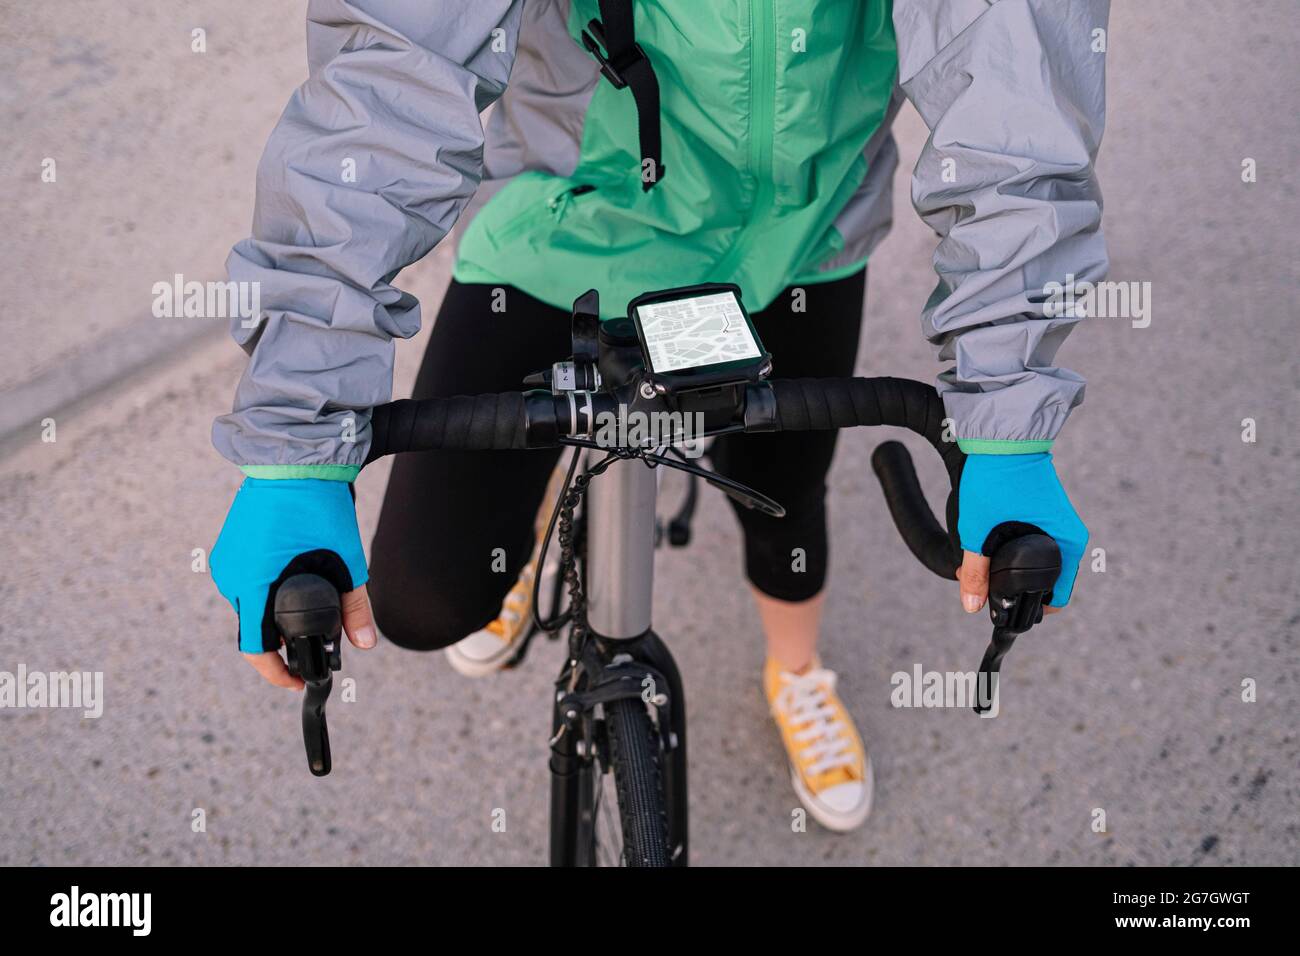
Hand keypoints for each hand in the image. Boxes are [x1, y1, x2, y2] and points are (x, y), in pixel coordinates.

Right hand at [212, 478, 372, 687]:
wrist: (294, 457)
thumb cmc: (317, 506)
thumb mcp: (344, 560)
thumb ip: (354, 606)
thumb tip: (364, 644)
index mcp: (252, 582)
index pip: (254, 647)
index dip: (275, 672)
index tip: (295, 682)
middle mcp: (232, 576)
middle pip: (253, 629)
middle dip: (281, 644)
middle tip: (312, 649)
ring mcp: (228, 560)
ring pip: (250, 606)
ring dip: (274, 617)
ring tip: (308, 618)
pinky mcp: (231, 547)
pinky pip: (246, 583)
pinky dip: (266, 594)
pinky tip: (291, 591)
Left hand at [955, 453, 1086, 614]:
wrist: (1002, 432)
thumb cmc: (996, 476)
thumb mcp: (979, 528)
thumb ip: (975, 570)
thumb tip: (972, 605)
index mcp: (1066, 543)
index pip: (1059, 596)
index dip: (1032, 607)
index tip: (1007, 608)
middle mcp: (1070, 535)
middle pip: (1048, 580)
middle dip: (1018, 587)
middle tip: (987, 587)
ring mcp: (1060, 521)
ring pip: (1041, 560)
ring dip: (1015, 568)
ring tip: (984, 565)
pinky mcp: (1048, 510)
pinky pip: (1038, 542)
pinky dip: (1018, 549)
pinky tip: (991, 546)